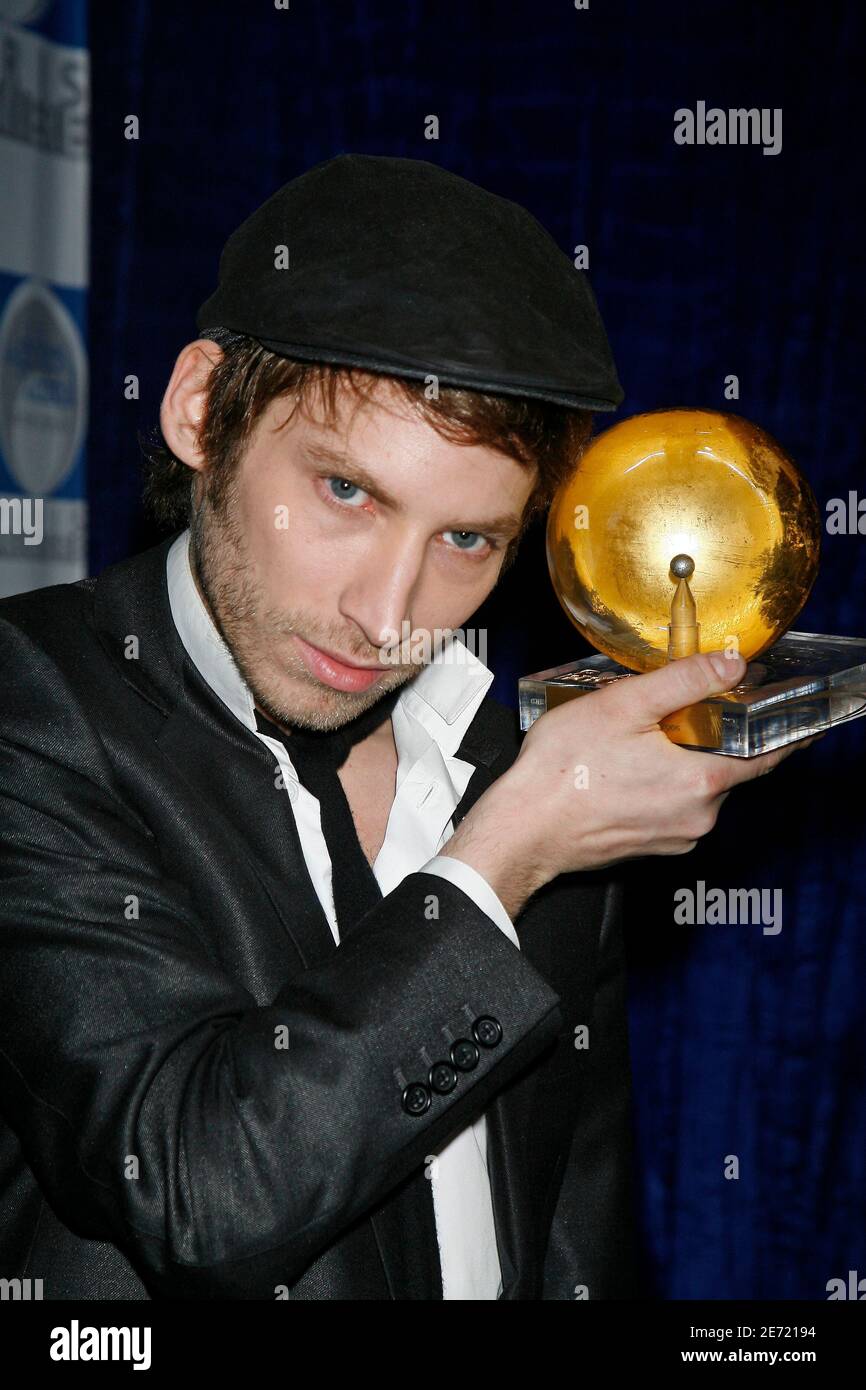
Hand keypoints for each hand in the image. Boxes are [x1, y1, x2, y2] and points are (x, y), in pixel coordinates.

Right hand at [442, 651, 815, 916]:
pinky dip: (657, 785)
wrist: (522, 829)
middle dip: (707, 738)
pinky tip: (623, 769)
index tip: (799, 722)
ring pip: (694, 788)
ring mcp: (672, 836)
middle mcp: (696, 817)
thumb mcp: (624, 705)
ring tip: (635, 740)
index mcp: (700, 782)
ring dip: (678, 763)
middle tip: (672, 713)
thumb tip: (730, 665)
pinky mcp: (648, 846)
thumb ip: (684, 682)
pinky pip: (669, 807)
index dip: (783, 734)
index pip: (766, 756)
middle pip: (724, 767)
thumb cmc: (563, 772)